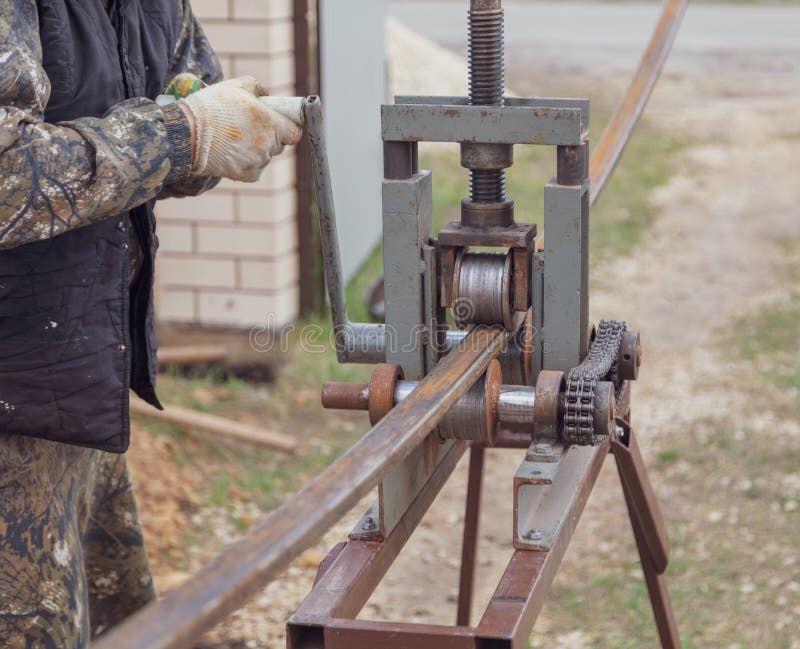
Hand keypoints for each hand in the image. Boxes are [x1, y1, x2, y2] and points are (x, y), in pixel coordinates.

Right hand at [179, 76, 301, 181]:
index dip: (287, 127)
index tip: (280, 125)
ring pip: (266, 157)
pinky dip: (246, 163)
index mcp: (271, 123)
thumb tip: (267, 94)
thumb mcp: (235, 86)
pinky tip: (231, 152)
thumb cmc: (211, 107)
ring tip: (233, 139)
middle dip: (269, 137)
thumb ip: (257, 88)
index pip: (294, 132)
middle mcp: (268, 144)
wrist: (188, 134)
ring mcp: (259, 161)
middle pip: (279, 144)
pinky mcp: (248, 175)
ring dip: (256, 150)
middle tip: (248, 128)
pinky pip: (255, 170)